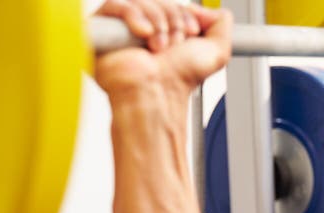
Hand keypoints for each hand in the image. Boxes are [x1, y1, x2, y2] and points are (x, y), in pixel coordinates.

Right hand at [94, 0, 231, 99]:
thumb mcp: (217, 52)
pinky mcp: (102, 30)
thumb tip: (205, 10)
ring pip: (139, 0)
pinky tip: (143, 34)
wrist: (158, 93)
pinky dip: (134, 16)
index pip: (171, 4)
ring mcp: (123, 29)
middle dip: (172, 19)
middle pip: (157, 0)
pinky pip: (115, 5)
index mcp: (165, 32)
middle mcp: (144, 30)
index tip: (190, 33)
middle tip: (173, 45)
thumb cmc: (181, 79)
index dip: (184, 15)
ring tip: (158, 47)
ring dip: (157, 22)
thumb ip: (221, 25)